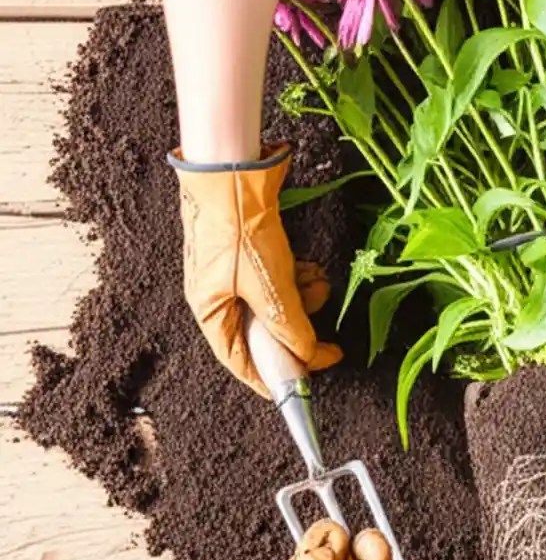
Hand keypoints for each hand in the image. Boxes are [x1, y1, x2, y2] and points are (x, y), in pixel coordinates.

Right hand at [171, 144, 341, 397]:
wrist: (232, 172)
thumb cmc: (237, 228)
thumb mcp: (270, 286)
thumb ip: (289, 326)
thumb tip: (307, 356)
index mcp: (210, 311)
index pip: (239, 361)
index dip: (270, 378)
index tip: (299, 388)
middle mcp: (219, 296)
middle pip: (264, 332)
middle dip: (296, 329)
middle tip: (322, 333)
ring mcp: (235, 273)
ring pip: (278, 303)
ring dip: (302, 297)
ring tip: (314, 282)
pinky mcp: (253, 252)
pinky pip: (281, 278)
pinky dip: (298, 276)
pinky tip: (308, 266)